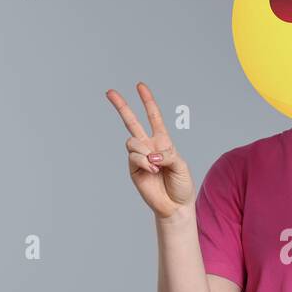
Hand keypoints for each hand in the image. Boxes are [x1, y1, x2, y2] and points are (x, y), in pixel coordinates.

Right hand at [107, 82, 193, 219]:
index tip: (140, 86)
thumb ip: (167, 155)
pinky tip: (152, 171)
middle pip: (131, 122)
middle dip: (121, 106)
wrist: (174, 205)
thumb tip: (150, 154)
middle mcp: (148, 146)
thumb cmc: (181, 185)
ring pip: (132, 142)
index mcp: (162, 141)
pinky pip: (133, 157)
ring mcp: (139, 157)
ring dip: (145, 152)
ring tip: (156, 167)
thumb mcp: (180, 165)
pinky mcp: (133, 169)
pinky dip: (144, 162)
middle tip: (110, 92)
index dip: (148, 101)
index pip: (154, 117)